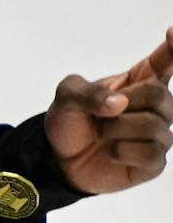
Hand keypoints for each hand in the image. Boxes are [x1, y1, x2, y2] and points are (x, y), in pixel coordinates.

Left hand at [43, 28, 172, 195]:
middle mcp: (155, 106)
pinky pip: (152, 154)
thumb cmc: (71, 121)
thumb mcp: (66, 98)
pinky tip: (112, 152)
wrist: (59, 159)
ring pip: (154, 126)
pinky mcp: (154, 161)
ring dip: (117, 130)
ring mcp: (158, 135)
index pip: (166, 61)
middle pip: (159, 94)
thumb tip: (118, 103)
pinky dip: (122, 152)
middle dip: (123, 104)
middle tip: (101, 114)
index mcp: (138, 82)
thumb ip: (85, 92)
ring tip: (103, 133)